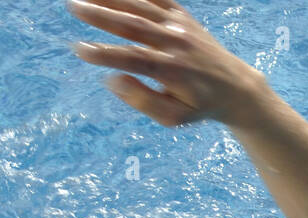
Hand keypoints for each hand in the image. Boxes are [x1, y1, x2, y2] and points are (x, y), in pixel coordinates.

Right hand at [67, 0, 266, 127]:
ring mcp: (179, 26)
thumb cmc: (198, 106)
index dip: (105, 54)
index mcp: (172, 71)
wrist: (235, 86)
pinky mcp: (182, 15)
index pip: (133, 59)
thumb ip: (143, 101)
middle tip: (72, 6)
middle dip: (101, 15)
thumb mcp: (173, 117)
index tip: (79, 50)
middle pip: (134, 25)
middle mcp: (175, 44)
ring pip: (141, 6)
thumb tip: (112, 80)